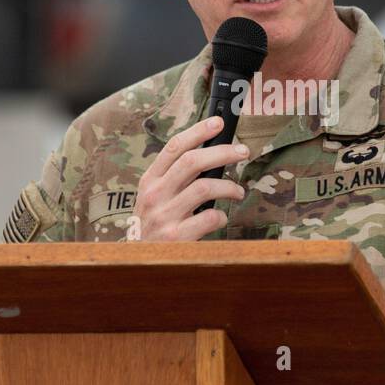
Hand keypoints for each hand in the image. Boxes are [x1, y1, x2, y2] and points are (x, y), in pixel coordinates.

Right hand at [132, 116, 247, 240]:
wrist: (141, 261)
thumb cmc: (155, 225)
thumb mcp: (155, 197)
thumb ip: (175, 178)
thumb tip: (211, 154)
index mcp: (149, 180)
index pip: (174, 147)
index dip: (198, 132)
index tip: (218, 123)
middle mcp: (154, 195)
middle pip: (192, 161)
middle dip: (223, 152)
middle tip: (242, 151)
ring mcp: (164, 216)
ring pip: (204, 187)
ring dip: (229, 186)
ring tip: (237, 190)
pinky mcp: (176, 236)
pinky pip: (209, 217)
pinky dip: (221, 215)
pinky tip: (221, 217)